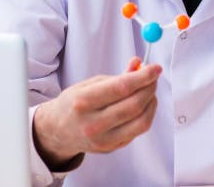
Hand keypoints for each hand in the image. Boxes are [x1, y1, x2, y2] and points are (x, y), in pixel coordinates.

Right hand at [32, 57, 160, 168]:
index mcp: (83, 102)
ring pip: (141, 122)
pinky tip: (142, 105)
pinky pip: (137, 131)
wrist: (58, 130)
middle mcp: (93, 124)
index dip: (143, 77)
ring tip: (149, 91)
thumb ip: (116, 76)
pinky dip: (145, 115)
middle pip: (134, 105)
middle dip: (149, 88)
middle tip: (153, 78)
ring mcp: (103, 140)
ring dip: (151, 103)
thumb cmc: (74, 103)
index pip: (121, 88)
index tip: (155, 68)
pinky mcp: (111, 149)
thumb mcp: (90, 84)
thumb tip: (139, 64)